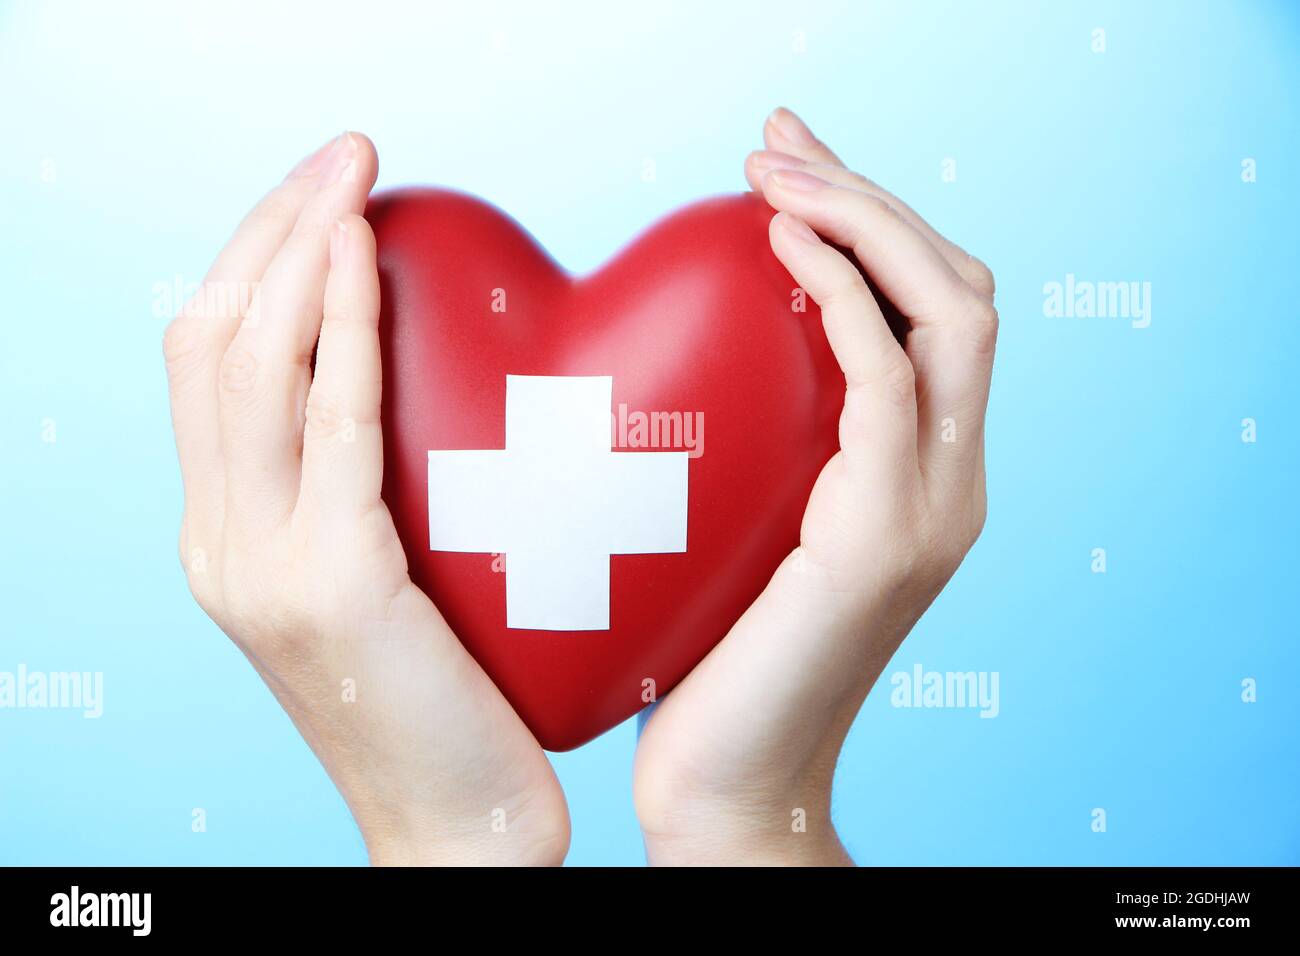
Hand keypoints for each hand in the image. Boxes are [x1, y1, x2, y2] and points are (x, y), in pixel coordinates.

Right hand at [163, 133, 568, 865]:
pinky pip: (328, 424)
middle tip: (345, 156)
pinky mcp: (328, 584)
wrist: (460, 834)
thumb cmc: (452, 705)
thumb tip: (418, 383)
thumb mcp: (386, 581)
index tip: (322, 194)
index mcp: (228, 539)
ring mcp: (259, 566)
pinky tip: (367, 256)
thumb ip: (367, 491)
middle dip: (271, 230)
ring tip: (351, 175)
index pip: (210, 364)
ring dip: (297, 250)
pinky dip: (342, 327)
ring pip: (246, 364)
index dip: (256, 263)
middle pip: (210, 341)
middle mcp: (219, 544)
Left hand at [632, 108, 997, 865]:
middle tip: (776, 146)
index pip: (934, 311)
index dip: (872, 220)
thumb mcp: (746, 518)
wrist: (729, 786)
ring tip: (775, 176)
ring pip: (951, 315)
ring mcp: (930, 511)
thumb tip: (700, 339)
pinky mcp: (880, 542)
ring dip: (865, 222)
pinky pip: (886, 384)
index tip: (785, 164)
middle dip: (873, 198)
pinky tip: (779, 248)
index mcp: (922, 475)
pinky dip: (843, 298)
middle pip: (963, 290)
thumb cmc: (711, 655)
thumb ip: (765, 437)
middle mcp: (952, 482)